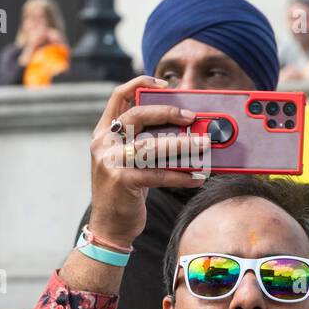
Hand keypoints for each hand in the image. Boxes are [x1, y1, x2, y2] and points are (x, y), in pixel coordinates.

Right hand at [87, 76, 207, 246]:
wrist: (110, 225)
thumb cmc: (127, 190)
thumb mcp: (130, 160)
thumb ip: (147, 142)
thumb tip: (186, 130)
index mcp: (105, 132)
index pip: (118, 97)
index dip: (140, 84)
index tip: (165, 83)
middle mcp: (104, 143)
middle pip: (136, 116)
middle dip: (167, 112)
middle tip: (192, 117)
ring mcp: (110, 162)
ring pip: (150, 145)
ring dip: (182, 145)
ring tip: (204, 145)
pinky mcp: (122, 181)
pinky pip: (158, 174)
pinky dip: (181, 175)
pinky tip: (198, 176)